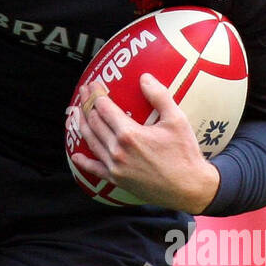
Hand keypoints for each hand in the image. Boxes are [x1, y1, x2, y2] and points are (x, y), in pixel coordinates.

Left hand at [68, 73, 219, 213]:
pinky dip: (83, 161)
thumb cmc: (184, 153)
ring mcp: (115, 167)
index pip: (104, 108)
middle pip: (94, 122)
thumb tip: (144, 77)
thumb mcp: (177, 120)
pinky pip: (95, 169)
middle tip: (84, 93)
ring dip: (82, 125)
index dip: (96, 94)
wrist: (189, 188)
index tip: (93, 84)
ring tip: (77, 113)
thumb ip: (159, 96)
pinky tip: (76, 155)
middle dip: (86, 105)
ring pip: (91, 142)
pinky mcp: (117, 180)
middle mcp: (117, 150)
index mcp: (129, 134)